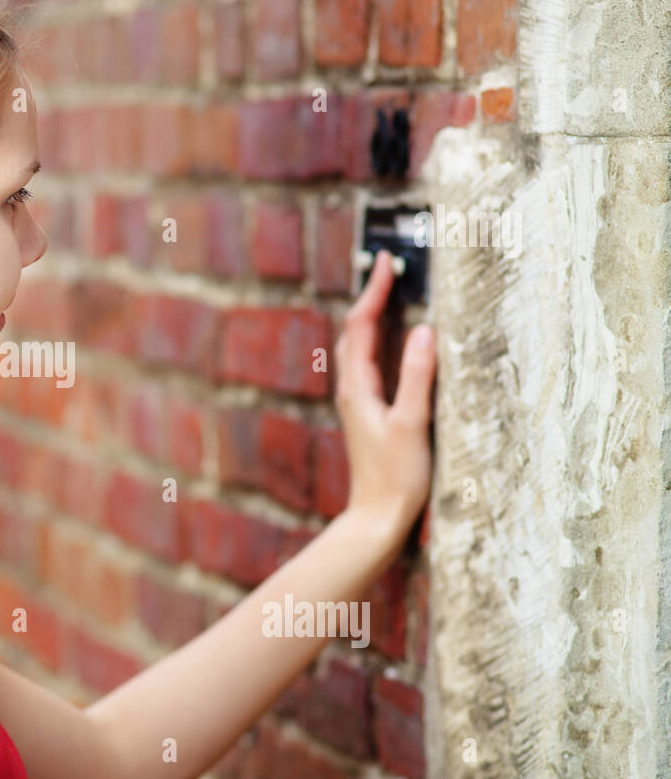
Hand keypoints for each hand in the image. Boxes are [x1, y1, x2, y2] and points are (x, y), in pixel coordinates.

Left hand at [333, 250, 436, 545]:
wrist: (377, 518)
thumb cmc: (396, 477)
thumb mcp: (412, 424)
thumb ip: (418, 377)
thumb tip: (425, 331)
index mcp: (358, 387)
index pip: (361, 325)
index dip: (374, 290)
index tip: (385, 260)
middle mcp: (352, 391)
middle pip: (355, 331)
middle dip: (371, 296)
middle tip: (388, 267)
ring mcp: (358, 402)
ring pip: (359, 348)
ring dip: (372, 317)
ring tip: (389, 292)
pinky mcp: (369, 414)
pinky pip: (370, 365)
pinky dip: (379, 342)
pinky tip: (393, 344)